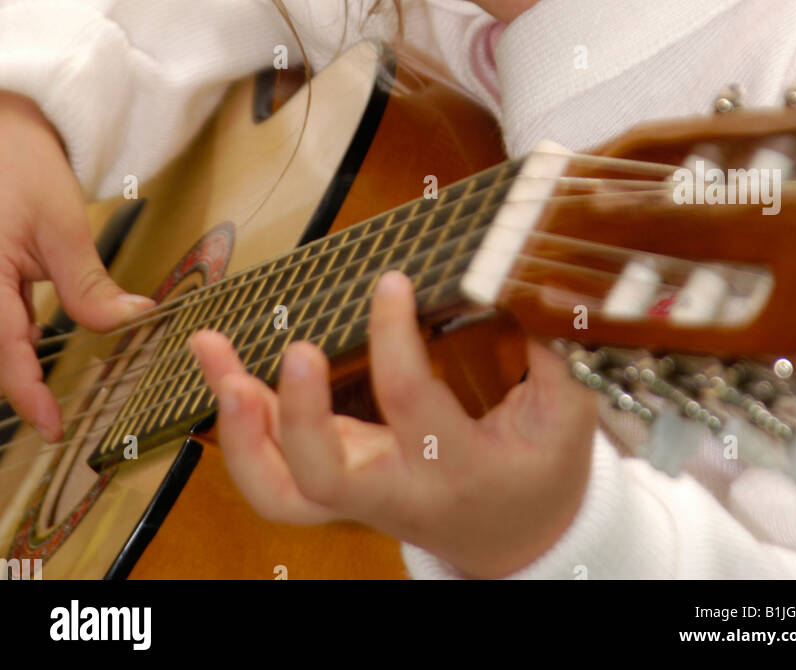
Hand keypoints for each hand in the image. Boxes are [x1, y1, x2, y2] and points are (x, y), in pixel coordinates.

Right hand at [0, 91, 153, 440]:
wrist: (1, 129)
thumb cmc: (24, 168)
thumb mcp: (63, 226)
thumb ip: (89, 285)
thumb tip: (133, 321)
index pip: (4, 353)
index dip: (28, 396)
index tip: (54, 427)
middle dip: (20, 386)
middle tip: (55, 416)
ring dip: (13, 364)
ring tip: (46, 391)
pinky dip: (9, 337)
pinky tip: (33, 342)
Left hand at [190, 270, 596, 578]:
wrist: (514, 538)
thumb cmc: (538, 471)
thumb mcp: (564, 417)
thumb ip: (549, 350)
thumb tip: (523, 273)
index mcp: (451, 469)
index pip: (410, 405)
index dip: (394, 340)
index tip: (391, 280)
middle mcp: (391, 491)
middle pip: (321, 477)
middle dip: (296, 414)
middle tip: (295, 348)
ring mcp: (352, 493)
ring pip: (275, 488)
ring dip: (237, 425)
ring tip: (213, 352)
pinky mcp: (330, 482)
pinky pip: (270, 468)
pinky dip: (237, 418)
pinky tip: (218, 363)